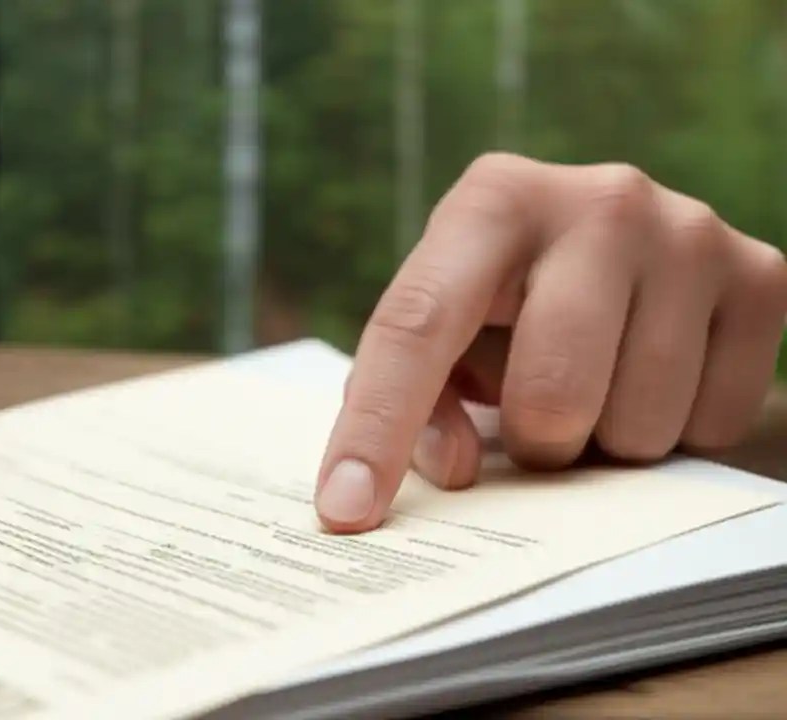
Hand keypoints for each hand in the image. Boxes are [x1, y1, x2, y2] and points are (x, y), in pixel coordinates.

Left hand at [315, 153, 786, 532]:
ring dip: (605, 442)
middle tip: (536, 420)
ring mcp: (691, 233)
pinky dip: (674, 434)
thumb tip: (455, 470)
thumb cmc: (506, 302)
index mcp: (491, 201)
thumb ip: (417, 401)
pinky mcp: (764, 276)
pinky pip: (712, 429)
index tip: (344, 511)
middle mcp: (599, 200)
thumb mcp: (444, 336)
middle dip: (533, 441)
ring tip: (595, 386)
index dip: (376, 429)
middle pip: (551, 395)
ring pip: (638, 426)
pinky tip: (652, 377)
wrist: (618, 244)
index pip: (418, 326)